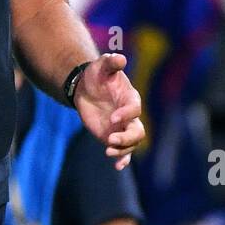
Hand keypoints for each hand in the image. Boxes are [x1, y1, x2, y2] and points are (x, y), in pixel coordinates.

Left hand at [73, 53, 143, 169]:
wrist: (87, 88)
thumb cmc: (96, 75)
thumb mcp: (101, 66)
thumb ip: (111, 62)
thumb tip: (119, 58)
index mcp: (131, 98)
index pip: (135, 109)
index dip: (126, 114)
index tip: (113, 117)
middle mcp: (130, 115)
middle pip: (138, 131)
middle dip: (127, 138)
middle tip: (110, 139)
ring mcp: (122, 128)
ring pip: (131, 143)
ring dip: (122, 149)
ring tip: (107, 150)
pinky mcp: (113, 136)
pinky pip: (123, 151)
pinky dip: (122, 159)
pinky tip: (118, 166)